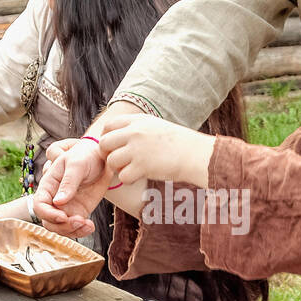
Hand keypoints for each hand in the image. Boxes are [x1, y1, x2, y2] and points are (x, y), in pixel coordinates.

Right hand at [33, 136, 107, 234]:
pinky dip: (82, 231)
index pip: (39, 205)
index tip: (63, 217)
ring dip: (73, 231)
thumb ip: (68, 182)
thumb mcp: (77, 164)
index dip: (48, 214)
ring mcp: (66, 207)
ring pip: (61, 228)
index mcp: (48, 185)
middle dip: (62, 226)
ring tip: (87, 224)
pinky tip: (90, 226)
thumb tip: (58, 202)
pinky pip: (76, 228)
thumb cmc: (85, 156)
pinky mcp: (79, 212)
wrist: (102, 158)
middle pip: (49, 221)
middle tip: (80, 221)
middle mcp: (54, 199)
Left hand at [99, 115, 213, 186]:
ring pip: (111, 161)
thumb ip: (137, 129)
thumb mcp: (157, 126)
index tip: (113, 147)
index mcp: (138, 120)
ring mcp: (137, 149)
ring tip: (132, 169)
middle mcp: (135, 132)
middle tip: (119, 161)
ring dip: (118, 168)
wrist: (196, 154)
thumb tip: (120, 137)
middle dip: (108, 154)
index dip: (107, 138)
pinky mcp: (142, 166)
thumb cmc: (180, 143)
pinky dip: (129, 179)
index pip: (108, 126)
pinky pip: (123, 176)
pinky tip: (139, 177)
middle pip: (104, 143)